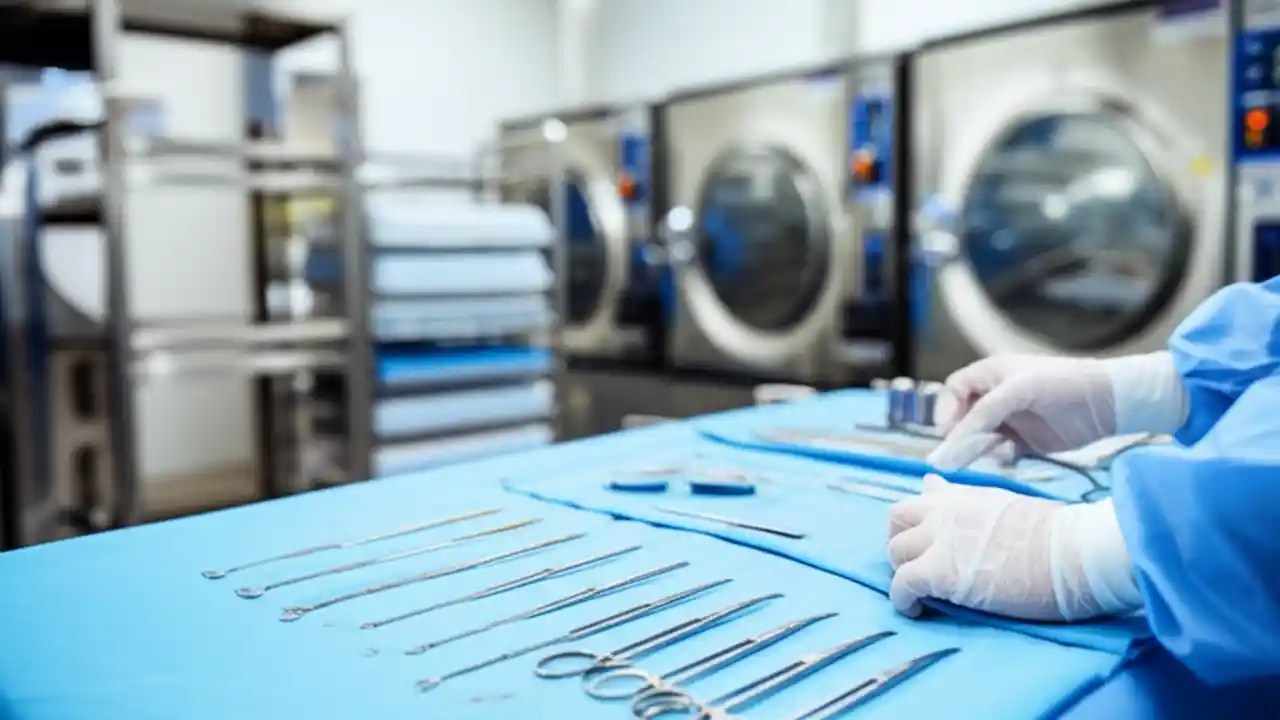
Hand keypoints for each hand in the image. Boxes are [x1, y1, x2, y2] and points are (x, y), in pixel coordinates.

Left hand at [887, 475, 1140, 621]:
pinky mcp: (938, 572)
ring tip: (922, 593)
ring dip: (903, 571)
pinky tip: (917, 611)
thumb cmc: (1060, 536)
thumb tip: (944, 489)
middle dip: (902, 540)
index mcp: (968, 496)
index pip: (926, 495)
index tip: (926, 535)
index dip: (920, 518)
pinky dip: (903, 600)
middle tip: (919, 565)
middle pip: (897, 518)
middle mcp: (945, 511)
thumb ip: (976, 504)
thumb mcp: (1012, 506)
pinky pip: (901, 585)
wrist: (1074, 551)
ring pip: (895, 552)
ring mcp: (939, 540)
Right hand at [927, 354, 1115, 469]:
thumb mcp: (1018, 391)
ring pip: (977, 438)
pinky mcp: (1023, 442)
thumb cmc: (1062, 384)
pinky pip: (997, 454)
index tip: (949, 431)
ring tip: (987, 457)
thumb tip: (951, 440)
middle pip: (962, 418)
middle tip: (959, 454)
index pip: (953, 391)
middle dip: (959, 436)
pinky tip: (1007, 460)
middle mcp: (995, 397)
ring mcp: (1009, 420)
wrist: (1109, 403)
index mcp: (990, 374)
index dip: (947, 410)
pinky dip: (996, 459)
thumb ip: (983, 413)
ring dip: (977, 450)